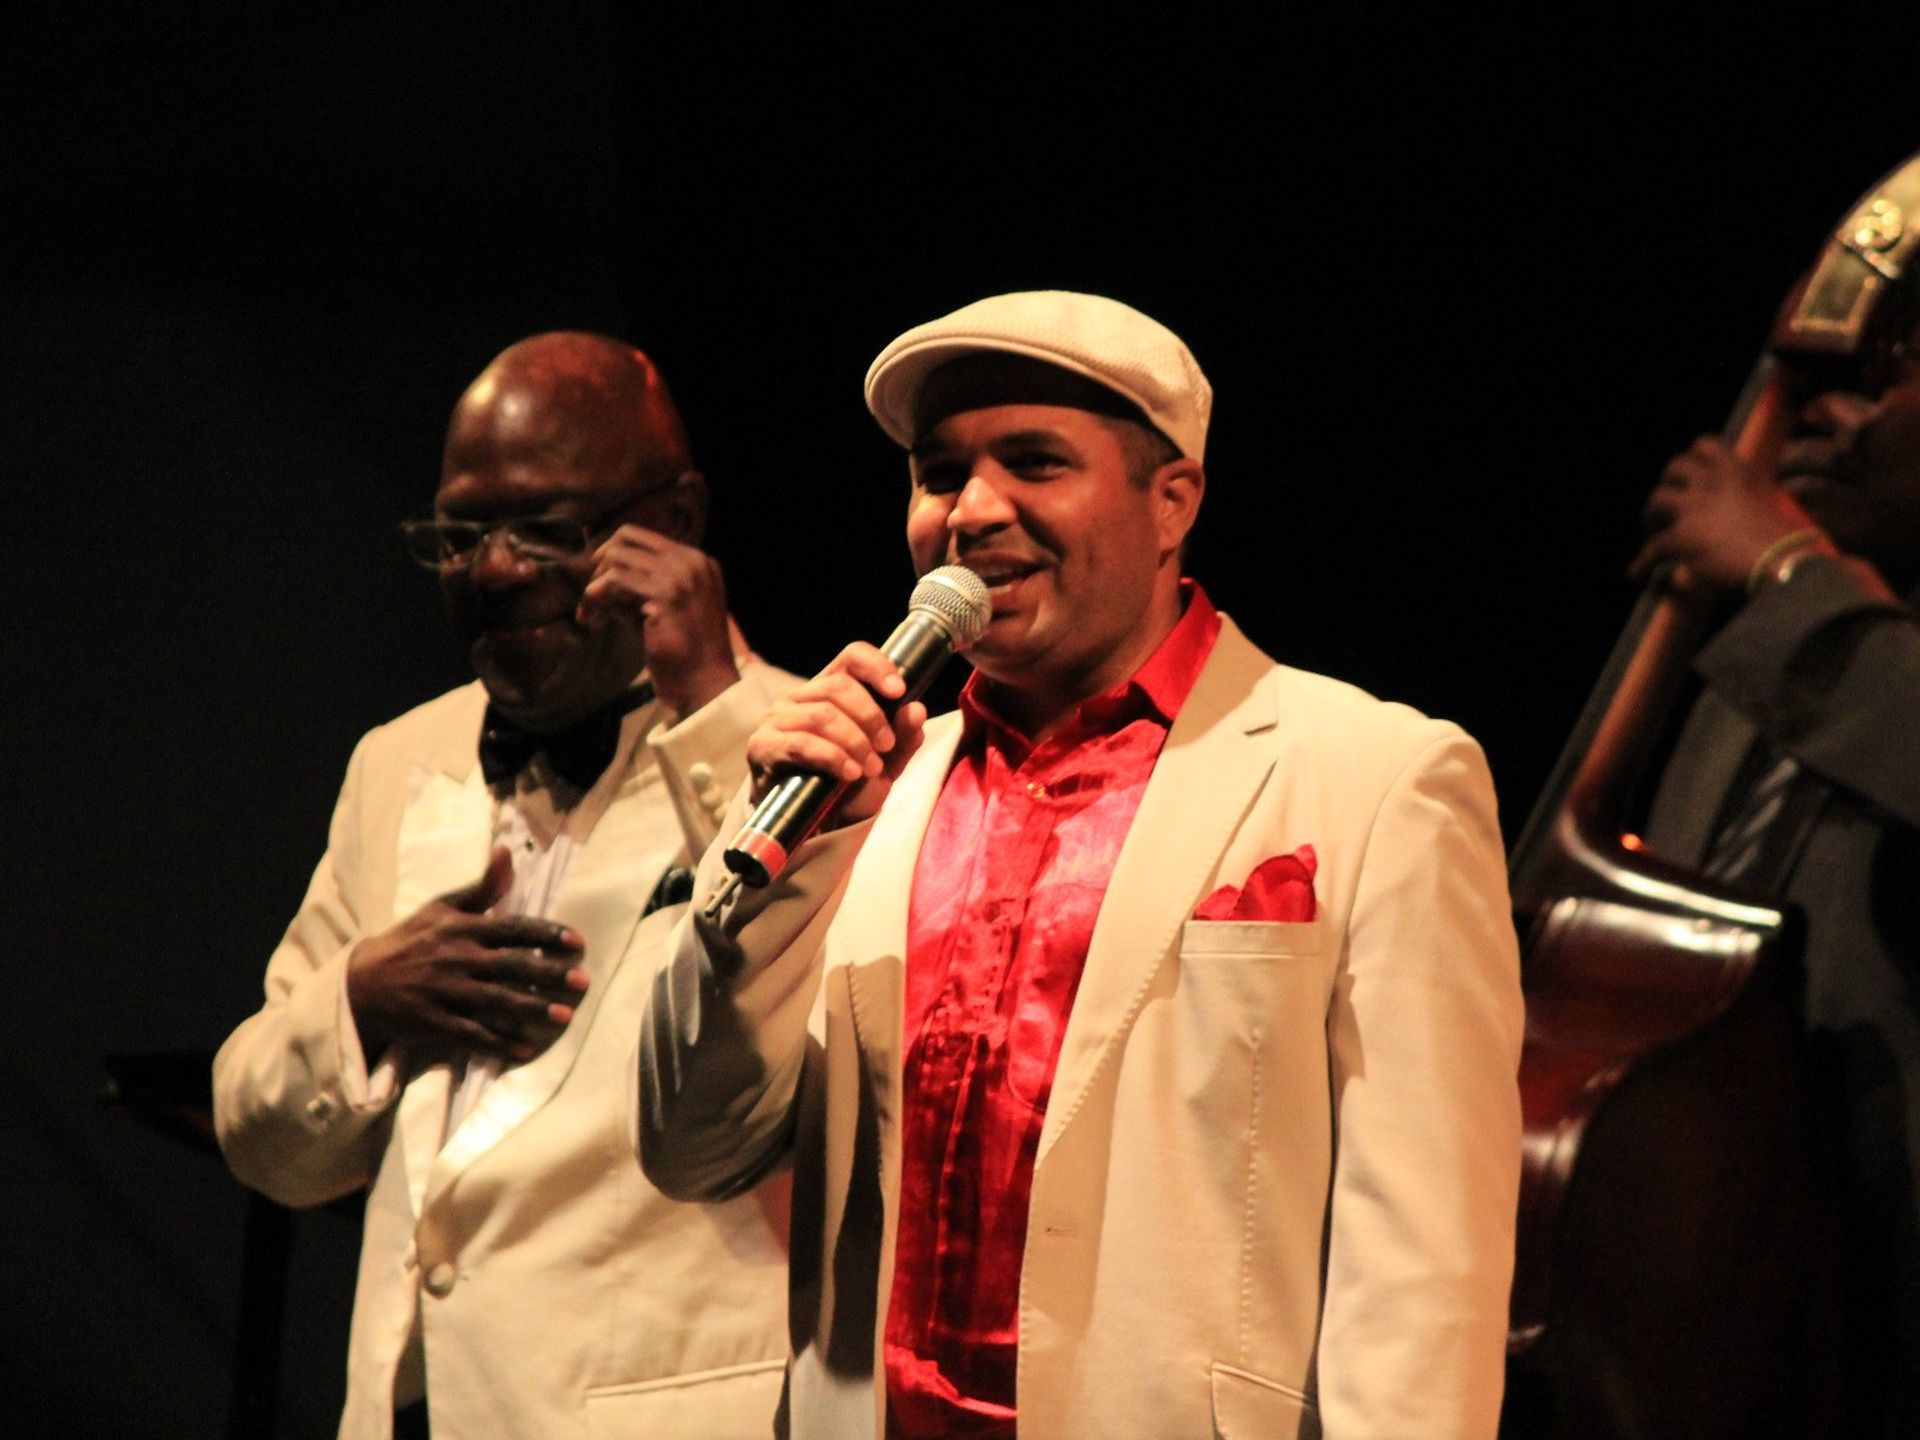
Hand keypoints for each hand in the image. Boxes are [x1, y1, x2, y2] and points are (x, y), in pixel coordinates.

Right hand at [345, 848, 588, 1064]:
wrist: (362, 982)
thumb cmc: (411, 940)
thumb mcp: (442, 907)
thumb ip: (481, 887)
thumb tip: (508, 852)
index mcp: (462, 929)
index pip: (512, 929)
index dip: (545, 935)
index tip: (577, 943)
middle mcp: (457, 960)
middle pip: (511, 967)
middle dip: (548, 974)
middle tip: (583, 981)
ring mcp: (446, 993)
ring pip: (497, 1003)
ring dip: (532, 1010)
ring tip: (565, 1016)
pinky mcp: (436, 1023)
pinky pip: (473, 1036)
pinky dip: (500, 1045)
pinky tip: (528, 1051)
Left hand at [577, 525, 738, 717]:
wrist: (706, 686)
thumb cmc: (685, 656)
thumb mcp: (663, 611)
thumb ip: (639, 589)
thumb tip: (599, 577)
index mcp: (698, 562)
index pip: (642, 537)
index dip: (611, 555)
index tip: (598, 584)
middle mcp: (692, 561)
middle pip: (626, 538)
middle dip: (599, 566)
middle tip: (592, 598)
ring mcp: (681, 575)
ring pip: (616, 557)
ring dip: (595, 586)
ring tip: (592, 614)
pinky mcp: (665, 593)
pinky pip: (614, 580)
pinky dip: (595, 597)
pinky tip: (594, 620)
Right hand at [744, 642, 927, 829]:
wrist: (815, 829)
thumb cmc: (847, 789)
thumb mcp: (885, 764)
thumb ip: (903, 739)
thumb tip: (916, 709)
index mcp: (829, 691)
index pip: (851, 657)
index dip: (876, 667)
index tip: (899, 691)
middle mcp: (799, 697)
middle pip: (838, 686)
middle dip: (871, 717)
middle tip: (887, 746)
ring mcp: (777, 719)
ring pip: (822, 714)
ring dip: (855, 742)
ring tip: (870, 767)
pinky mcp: (763, 746)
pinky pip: (801, 743)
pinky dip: (833, 757)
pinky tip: (850, 773)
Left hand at [1631, 435, 1828, 593]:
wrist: (1783, 560)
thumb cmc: (1788, 540)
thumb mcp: (1771, 505)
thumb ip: (1748, 500)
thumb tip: (1735, 516)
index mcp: (1739, 471)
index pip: (1706, 445)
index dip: (1693, 457)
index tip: (1689, 470)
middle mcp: (1713, 482)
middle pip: (1675, 467)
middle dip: (1667, 482)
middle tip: (1667, 501)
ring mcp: (1694, 507)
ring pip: (1657, 500)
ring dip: (1651, 515)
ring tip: (1651, 531)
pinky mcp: (1681, 536)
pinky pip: (1652, 548)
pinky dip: (1642, 562)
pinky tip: (1637, 572)